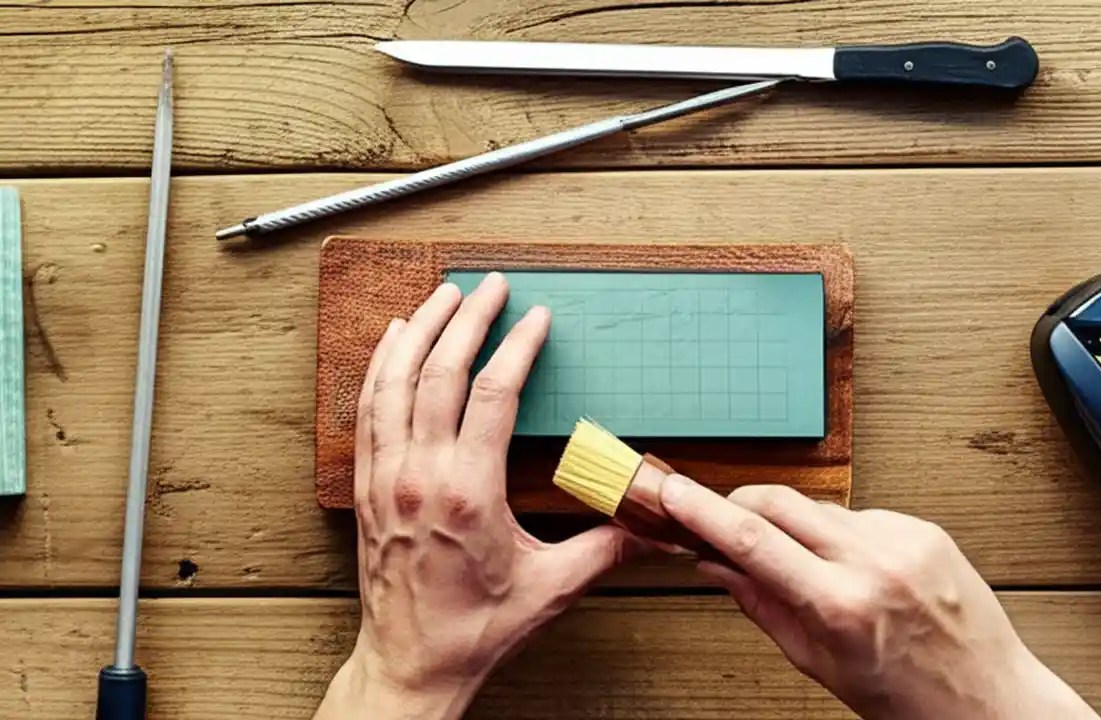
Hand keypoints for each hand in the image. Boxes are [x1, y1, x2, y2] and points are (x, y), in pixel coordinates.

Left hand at [315, 274, 638, 719]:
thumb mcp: (553, 587)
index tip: (537, 317)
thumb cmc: (476, 629)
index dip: (518, 346)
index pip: (494, 393)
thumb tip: (655, 521)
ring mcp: (386, 478)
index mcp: (468, 492)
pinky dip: (379, 366)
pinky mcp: (366, 487)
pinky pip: (368, 409)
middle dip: (467, 319)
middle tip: (491, 285)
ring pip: (395, 381)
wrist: (412, 664)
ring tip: (443, 294)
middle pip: (440, 373)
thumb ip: (608, 546)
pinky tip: (392, 340)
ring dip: (419, 330)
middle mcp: (420, 475)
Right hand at [658, 478, 1100, 719]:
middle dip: (738, 503)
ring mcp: (905, 539)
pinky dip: (840, 536)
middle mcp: (875, 562)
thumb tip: (716, 567)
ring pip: (819, 508)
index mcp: (842, 605)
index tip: (672, 493)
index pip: (752, 541)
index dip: (702, 510)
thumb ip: (761, 606)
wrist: (990, 700)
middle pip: (780, 502)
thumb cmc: (911, 700)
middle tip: (715, 518)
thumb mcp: (819, 664)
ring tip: (804, 570)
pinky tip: (851, 569)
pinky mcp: (924, 528)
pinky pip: (860, 516)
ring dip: (794, 527)